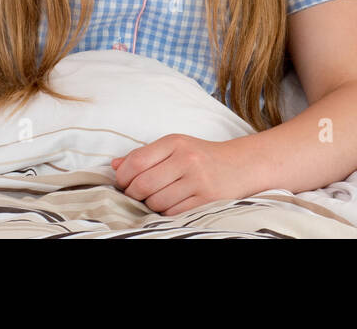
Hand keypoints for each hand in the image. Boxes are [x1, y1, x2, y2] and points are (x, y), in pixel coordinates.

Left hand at [111, 134, 259, 215]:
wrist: (241, 165)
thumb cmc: (202, 156)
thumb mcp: (175, 147)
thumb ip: (144, 155)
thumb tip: (114, 166)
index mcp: (175, 142)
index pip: (136, 162)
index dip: (123, 177)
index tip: (124, 183)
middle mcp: (187, 159)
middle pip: (143, 185)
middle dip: (134, 195)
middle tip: (138, 195)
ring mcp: (198, 180)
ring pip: (156, 203)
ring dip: (152, 205)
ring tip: (160, 198)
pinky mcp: (207, 200)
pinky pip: (173, 213)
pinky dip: (168, 212)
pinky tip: (174, 203)